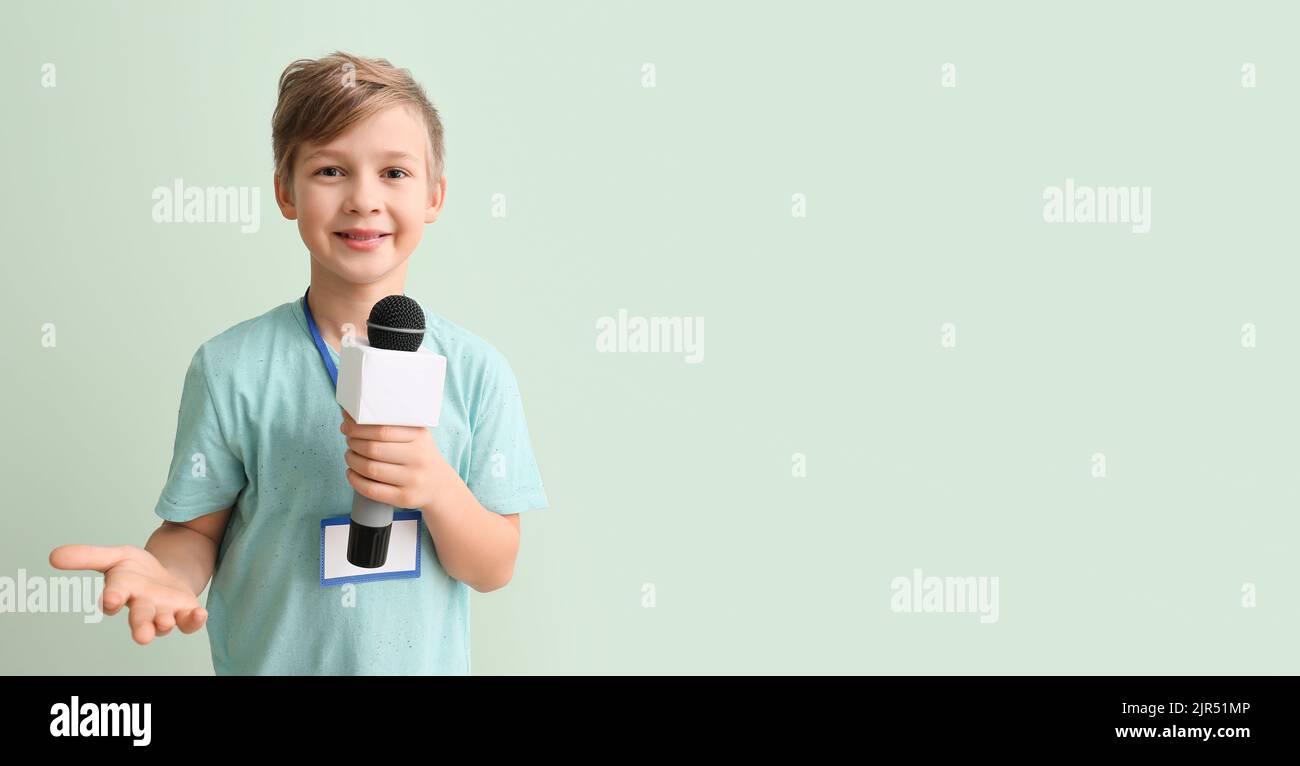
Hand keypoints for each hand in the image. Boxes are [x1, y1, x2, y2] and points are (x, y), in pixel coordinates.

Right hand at [48, 544, 207, 644]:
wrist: (167, 577)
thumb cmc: (136, 571)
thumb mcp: (116, 556)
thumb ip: (88, 556)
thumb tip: (53, 556)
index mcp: (123, 591)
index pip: (115, 597)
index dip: (112, 599)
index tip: (110, 601)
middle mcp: (142, 606)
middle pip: (141, 618)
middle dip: (140, 626)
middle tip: (142, 636)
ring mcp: (164, 611)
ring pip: (164, 623)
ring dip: (165, 624)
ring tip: (165, 622)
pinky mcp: (184, 612)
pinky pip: (189, 622)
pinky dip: (195, 620)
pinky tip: (200, 614)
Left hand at [340, 409, 447, 510]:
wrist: (440, 485)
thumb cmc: (420, 456)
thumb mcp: (415, 436)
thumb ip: (390, 425)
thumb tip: (351, 414)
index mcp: (420, 437)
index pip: (383, 430)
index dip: (359, 428)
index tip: (347, 426)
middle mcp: (418, 458)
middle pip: (373, 449)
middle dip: (353, 443)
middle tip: (349, 440)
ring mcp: (413, 480)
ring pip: (370, 469)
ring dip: (352, 461)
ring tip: (350, 455)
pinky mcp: (404, 498)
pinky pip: (372, 490)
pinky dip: (355, 481)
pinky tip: (351, 473)